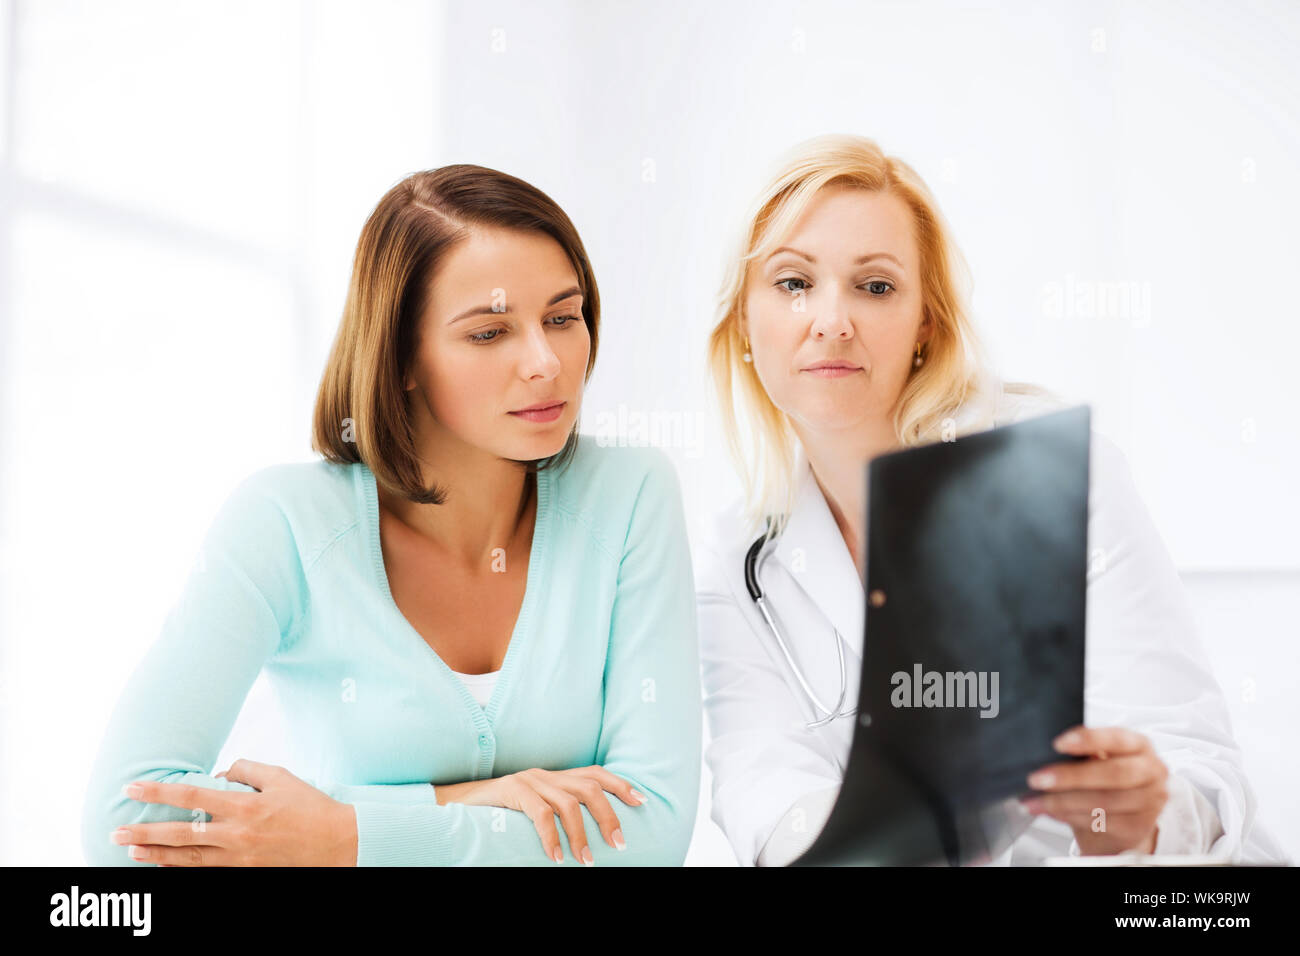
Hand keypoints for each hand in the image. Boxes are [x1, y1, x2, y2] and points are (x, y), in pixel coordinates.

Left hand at [111, 759, 357, 865]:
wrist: (337, 842)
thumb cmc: (310, 805)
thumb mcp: (281, 776)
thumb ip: (246, 770)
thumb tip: (218, 775)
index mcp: (244, 805)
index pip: (191, 796)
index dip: (159, 792)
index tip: (133, 789)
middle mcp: (237, 833)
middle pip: (180, 834)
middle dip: (144, 832)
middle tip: (116, 831)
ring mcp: (239, 857)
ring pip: (188, 858)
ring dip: (155, 855)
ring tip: (130, 851)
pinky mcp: (245, 871)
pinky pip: (206, 871)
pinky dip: (182, 870)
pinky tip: (164, 868)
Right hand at [437, 765, 645, 864]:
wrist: (460, 803)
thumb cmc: (502, 812)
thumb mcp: (536, 809)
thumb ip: (559, 814)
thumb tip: (589, 839)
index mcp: (557, 777)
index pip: (596, 773)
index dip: (621, 785)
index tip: (642, 802)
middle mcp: (547, 774)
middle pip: (590, 787)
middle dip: (608, 816)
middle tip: (620, 845)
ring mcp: (530, 780)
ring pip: (568, 802)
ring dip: (581, 834)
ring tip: (588, 860)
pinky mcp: (512, 790)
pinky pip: (539, 813)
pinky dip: (551, 837)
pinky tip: (557, 857)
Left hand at [1021, 725, 1167, 854]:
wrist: (1122, 818)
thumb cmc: (1105, 778)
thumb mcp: (1099, 757)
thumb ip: (1082, 751)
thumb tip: (1046, 752)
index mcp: (1139, 744)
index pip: (1116, 738)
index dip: (1088, 739)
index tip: (1058, 744)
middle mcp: (1152, 771)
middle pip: (1112, 773)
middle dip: (1069, 776)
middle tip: (1037, 779)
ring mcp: (1150, 801)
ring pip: (1104, 802)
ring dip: (1063, 801)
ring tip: (1036, 800)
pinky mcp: (1139, 827)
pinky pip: (1101, 822)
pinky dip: (1071, 816)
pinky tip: (1053, 811)